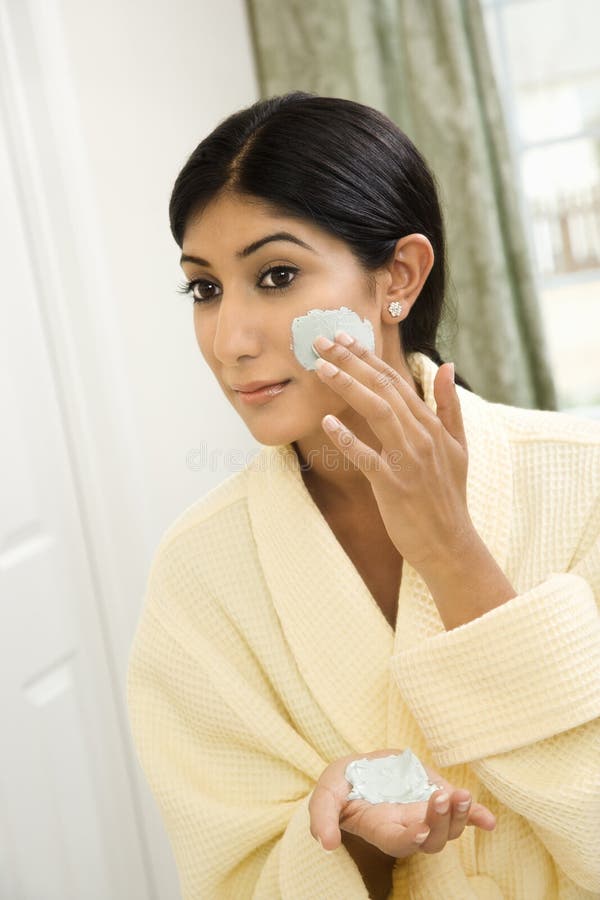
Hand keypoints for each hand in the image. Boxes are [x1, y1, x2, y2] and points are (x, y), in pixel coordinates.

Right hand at [309, 749, 495, 857]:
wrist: (361, 769)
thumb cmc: (341, 786)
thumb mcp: (324, 797)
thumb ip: (322, 819)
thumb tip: (326, 844)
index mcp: (382, 829)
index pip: (400, 842)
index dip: (411, 838)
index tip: (419, 828)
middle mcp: (408, 827)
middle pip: (432, 839)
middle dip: (440, 821)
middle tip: (441, 796)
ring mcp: (426, 813)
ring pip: (450, 828)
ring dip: (461, 816)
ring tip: (462, 795)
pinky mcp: (438, 795)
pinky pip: (462, 813)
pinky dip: (476, 817)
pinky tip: (488, 819)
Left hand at [312, 332, 477, 570]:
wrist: (450, 544)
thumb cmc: (449, 496)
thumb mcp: (459, 446)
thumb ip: (449, 405)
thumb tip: (447, 364)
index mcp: (432, 426)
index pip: (396, 381)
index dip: (368, 357)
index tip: (344, 338)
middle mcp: (421, 437)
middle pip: (383, 389)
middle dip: (351, 361)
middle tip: (322, 340)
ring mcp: (408, 460)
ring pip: (376, 412)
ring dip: (347, 387)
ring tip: (320, 368)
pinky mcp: (393, 486)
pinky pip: (367, 457)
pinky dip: (347, 439)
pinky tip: (326, 423)